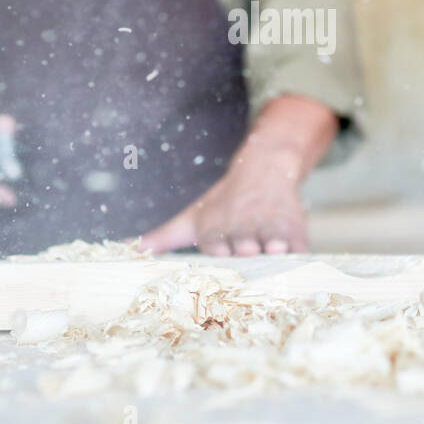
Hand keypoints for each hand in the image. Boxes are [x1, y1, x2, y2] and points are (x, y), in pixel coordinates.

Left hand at [139, 144, 309, 255]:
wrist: (264, 169)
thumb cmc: (223, 202)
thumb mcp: (191, 219)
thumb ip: (161, 238)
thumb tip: (125, 250)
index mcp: (216, 228)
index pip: (217, 251)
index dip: (222, 251)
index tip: (224, 248)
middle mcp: (243, 228)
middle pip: (245, 253)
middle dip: (247, 252)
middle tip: (248, 245)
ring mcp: (270, 229)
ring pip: (273, 251)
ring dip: (272, 252)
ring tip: (271, 245)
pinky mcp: (295, 231)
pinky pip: (298, 252)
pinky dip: (296, 254)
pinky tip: (289, 250)